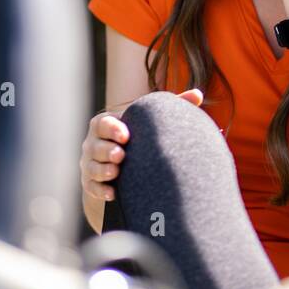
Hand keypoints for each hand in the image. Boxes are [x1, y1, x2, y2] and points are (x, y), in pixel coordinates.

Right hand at [80, 87, 203, 200]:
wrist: (121, 168)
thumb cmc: (138, 138)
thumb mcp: (148, 122)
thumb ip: (170, 107)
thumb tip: (198, 95)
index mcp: (106, 126)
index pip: (102, 124)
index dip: (112, 128)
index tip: (126, 135)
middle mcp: (94, 144)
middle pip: (95, 146)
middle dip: (106, 150)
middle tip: (120, 155)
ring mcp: (91, 164)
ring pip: (92, 167)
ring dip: (103, 170)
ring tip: (116, 172)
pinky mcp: (92, 183)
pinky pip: (92, 187)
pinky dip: (102, 191)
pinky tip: (113, 193)